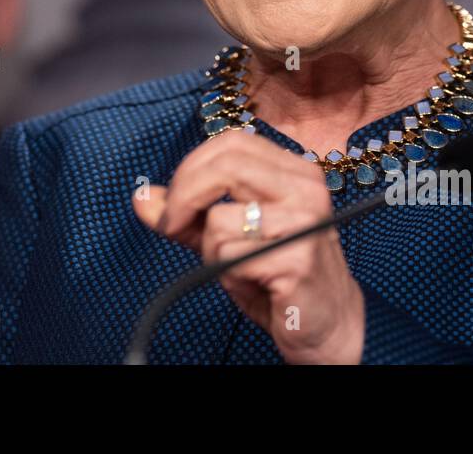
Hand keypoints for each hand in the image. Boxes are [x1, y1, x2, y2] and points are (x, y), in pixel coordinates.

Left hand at [133, 128, 365, 363]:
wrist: (329, 327)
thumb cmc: (278, 278)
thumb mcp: (228, 238)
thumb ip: (188, 216)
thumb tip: (142, 196)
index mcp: (294, 171)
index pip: (230, 144)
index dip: (190, 168)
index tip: (173, 204)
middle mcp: (305, 187)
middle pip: (224, 165)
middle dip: (184, 196)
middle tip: (170, 225)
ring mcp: (305, 222)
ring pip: (220, 218)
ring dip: (210, 250)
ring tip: (235, 268)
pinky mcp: (298, 259)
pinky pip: (229, 257)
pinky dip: (226, 275)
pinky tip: (253, 285)